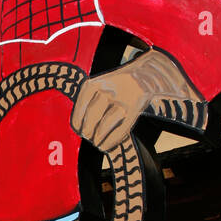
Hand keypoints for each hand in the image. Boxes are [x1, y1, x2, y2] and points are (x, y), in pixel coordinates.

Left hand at [70, 50, 197, 152]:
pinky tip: (107, 145)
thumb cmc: (115, 87)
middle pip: (90, 120)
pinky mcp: (134, 108)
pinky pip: (120, 130)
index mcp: (91, 86)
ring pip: (103, 127)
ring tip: (98, 143)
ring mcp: (121, 100)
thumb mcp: (97, 88)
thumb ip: (87, 105)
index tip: (80, 131)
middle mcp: (105, 91)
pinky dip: (111, 141)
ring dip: (98, 140)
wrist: (142, 75)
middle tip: (90, 137)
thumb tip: (80, 130)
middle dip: (88, 133)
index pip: (78, 112)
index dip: (78, 126)